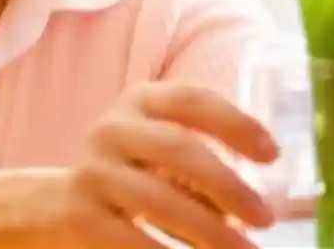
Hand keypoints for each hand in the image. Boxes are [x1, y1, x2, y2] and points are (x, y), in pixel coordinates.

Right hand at [0, 82, 279, 247]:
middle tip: (266, 218)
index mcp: (140, 100)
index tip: (273, 154)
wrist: (60, 204)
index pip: (193, 99)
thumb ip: (203, 155)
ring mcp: (93, 172)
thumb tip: (262, 197)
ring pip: (160, 199)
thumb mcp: (160, 146)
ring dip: (211, 231)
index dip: (236, 123)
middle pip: (179, 149)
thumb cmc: (136, 172)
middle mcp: (113, 129)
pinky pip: (134, 240)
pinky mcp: (81, 216)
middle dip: (229, 185)